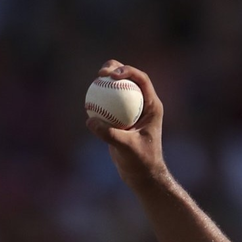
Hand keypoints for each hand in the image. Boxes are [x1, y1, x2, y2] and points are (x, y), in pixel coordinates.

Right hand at [85, 60, 166, 187]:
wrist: (142, 173)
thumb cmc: (141, 162)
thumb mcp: (126, 148)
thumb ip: (110, 134)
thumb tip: (91, 120)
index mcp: (152, 106)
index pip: (142, 80)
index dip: (128, 71)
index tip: (112, 75)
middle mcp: (144, 104)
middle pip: (129, 78)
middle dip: (115, 68)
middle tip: (101, 73)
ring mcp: (132, 109)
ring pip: (118, 88)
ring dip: (106, 81)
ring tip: (95, 80)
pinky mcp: (121, 117)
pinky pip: (109, 102)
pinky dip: (99, 98)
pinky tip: (88, 99)